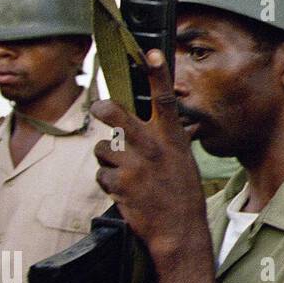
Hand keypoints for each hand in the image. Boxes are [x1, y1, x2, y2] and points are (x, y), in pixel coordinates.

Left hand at [91, 50, 209, 264]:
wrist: (179, 230)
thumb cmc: (182, 194)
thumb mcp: (182, 160)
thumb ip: (165, 140)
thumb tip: (150, 125)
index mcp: (172, 139)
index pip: (165, 100)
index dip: (157, 74)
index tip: (150, 53)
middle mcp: (153, 148)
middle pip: (119, 115)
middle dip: (105, 109)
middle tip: (100, 107)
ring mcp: (135, 166)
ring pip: (104, 150)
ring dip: (109, 160)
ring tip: (126, 173)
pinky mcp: (120, 185)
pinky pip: (103, 175)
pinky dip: (110, 183)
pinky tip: (125, 192)